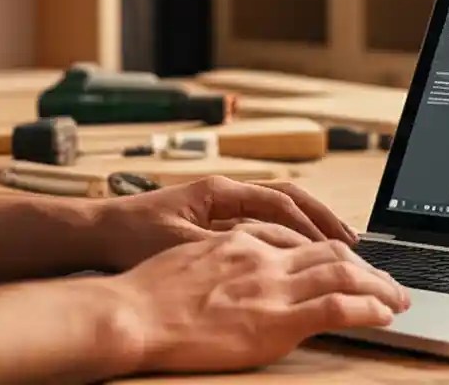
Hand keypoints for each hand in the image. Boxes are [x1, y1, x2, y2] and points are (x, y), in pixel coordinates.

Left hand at [92, 176, 359, 271]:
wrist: (94, 233)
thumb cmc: (131, 238)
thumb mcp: (182, 246)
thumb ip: (228, 248)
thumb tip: (272, 256)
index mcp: (220, 191)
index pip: (280, 203)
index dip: (312, 224)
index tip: (338, 243)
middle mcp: (224, 192)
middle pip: (287, 199)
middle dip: (322, 218)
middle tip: (353, 240)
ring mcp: (219, 205)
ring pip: (276, 210)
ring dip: (307, 226)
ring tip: (336, 245)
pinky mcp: (212, 220)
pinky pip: (260, 223)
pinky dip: (284, 236)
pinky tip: (298, 254)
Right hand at [108, 231, 410, 373]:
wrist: (132, 313)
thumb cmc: (146, 295)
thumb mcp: (187, 261)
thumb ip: (220, 261)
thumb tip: (236, 275)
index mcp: (243, 241)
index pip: (303, 239)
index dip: (334, 249)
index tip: (352, 259)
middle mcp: (265, 257)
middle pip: (332, 253)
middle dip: (366, 267)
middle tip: (390, 279)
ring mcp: (273, 286)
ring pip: (344, 275)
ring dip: (378, 285)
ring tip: (398, 297)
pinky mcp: (277, 319)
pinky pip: (338, 307)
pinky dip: (368, 307)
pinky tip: (384, 312)